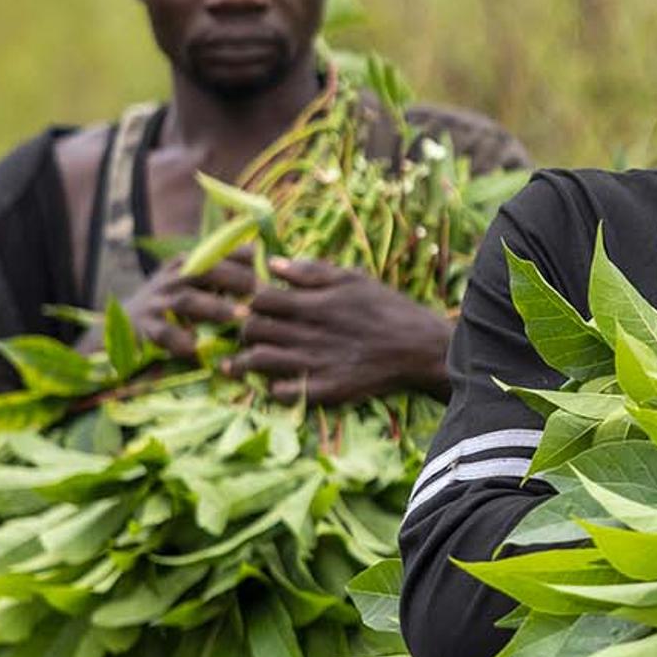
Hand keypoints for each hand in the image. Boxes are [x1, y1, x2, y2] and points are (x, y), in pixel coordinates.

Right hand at [125, 256, 254, 359]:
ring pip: (188, 301)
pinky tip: (201, 349)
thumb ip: (220, 272)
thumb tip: (261, 256)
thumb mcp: (190, 281)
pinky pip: (164, 333)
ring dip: (216, 307)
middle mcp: (171, 279)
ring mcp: (157, 302)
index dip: (245, 257)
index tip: (273, 265)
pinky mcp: (145, 327)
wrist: (123, 325)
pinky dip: (182, 341)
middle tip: (263, 290)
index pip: (218, 253)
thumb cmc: (169, 304)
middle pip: (205, 271)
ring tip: (242, 316)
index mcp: (185, 264)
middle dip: (235, 279)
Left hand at [225, 258, 457, 405]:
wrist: (422, 349)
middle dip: (241, 329)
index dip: (246, 299)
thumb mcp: (353, 279)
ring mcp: (316, 363)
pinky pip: (285, 394)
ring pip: (260, 362)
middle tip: (242, 332)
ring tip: (235, 364)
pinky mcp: (327, 390)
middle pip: (253, 329)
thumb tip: (272, 262)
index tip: (246, 302)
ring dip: (243, 362)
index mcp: (314, 304)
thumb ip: (311, 271)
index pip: (260, 298)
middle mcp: (310, 333)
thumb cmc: (387, 308)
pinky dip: (273, 389)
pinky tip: (272, 385)